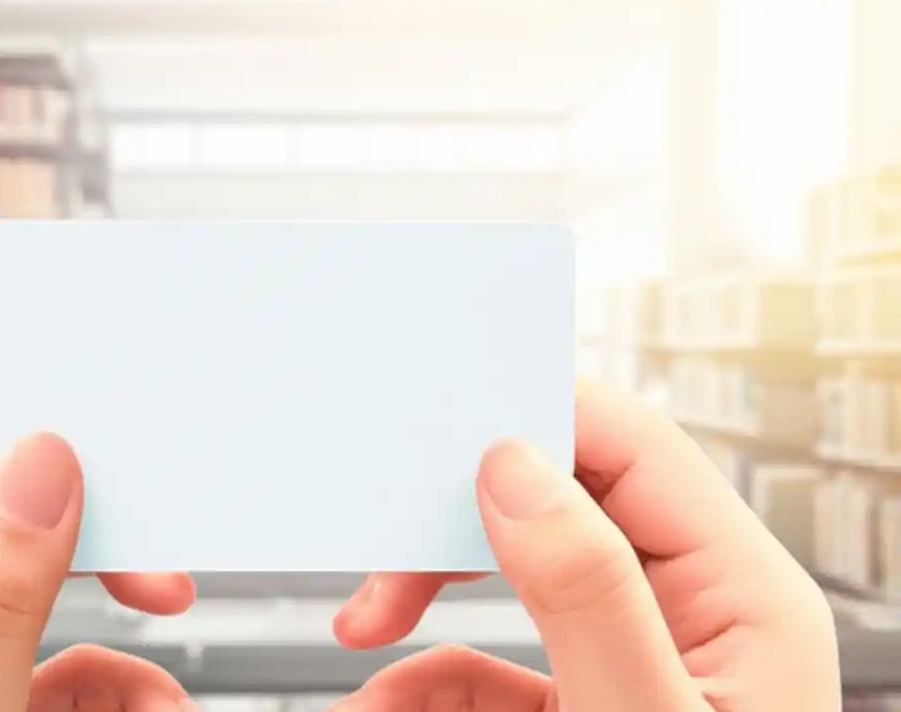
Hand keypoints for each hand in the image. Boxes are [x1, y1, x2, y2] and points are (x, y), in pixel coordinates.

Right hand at [332, 380, 839, 710]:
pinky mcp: (574, 710)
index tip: (434, 437)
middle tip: (383, 566)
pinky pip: (483, 671)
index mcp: (740, 594)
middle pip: (553, 507)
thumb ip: (588, 591)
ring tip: (361, 652)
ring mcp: (628, 664)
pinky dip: (423, 686)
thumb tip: (514, 466)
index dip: (532, 419)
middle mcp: (688, 615)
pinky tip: (385, 707)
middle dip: (450, 534)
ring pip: (504, 592)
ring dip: (421, 625)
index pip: (629, 447)